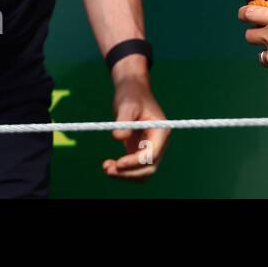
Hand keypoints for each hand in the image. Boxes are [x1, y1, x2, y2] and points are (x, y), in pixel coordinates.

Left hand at [103, 60, 169, 180]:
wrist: (132, 91)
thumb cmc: (132, 95)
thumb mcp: (127, 104)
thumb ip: (124, 120)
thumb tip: (118, 137)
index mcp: (161, 131)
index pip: (152, 154)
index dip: (136, 162)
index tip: (118, 162)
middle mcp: (159, 143)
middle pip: (148, 168)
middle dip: (129, 173)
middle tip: (109, 168)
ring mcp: (150, 148)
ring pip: (142, 173)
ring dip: (125, 175)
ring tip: (106, 167)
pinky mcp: (140, 151)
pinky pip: (134, 168)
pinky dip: (122, 171)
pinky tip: (108, 165)